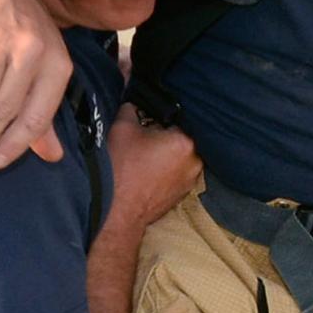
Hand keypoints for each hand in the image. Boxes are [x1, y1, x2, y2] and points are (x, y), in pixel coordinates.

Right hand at [106, 105, 201, 225]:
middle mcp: (195, 161)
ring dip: (167, 151)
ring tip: (146, 154)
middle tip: (145, 135)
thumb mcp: (122, 127)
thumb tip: (135, 99)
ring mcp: (191, 180)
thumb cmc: (119, 171)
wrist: (116, 213)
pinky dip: (167, 168)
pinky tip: (149, 170)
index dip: (161, 114)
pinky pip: (178, 171)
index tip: (148, 117)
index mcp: (185, 142)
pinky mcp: (183, 193)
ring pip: (181, 154)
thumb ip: (132, 106)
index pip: (178, 116)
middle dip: (165, 133)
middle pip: (182, 136)